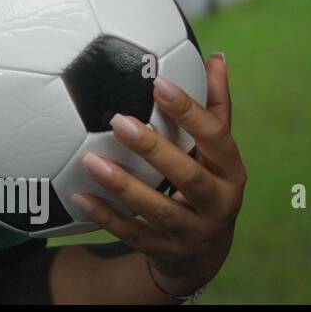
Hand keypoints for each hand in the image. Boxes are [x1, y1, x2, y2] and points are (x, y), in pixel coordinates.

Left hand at [71, 53, 244, 296]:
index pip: (216, 137)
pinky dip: (105, 216)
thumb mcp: (217, 152)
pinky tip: (79, 196)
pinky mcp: (165, 252)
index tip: (158, 82)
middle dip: (153, 149)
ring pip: (157, 209)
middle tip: (118, 121)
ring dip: (123, 185)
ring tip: (89, 160)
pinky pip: (132, 234)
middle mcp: (217, 203)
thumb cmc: (207, 183)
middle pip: (187, 175)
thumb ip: (215, 106)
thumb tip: (216, 56)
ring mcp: (191, 231)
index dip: (189, 111)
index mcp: (231, 170)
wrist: (203, 254)